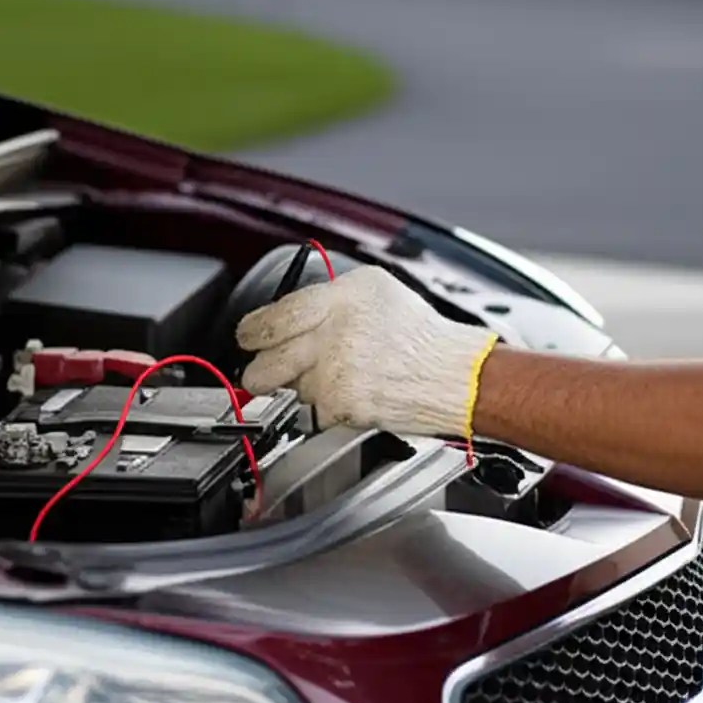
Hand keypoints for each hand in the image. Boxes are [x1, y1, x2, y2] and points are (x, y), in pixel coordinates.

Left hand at [235, 266, 497, 435]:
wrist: (454, 376)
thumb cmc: (418, 335)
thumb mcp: (374, 290)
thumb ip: (326, 297)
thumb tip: (287, 312)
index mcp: (339, 299)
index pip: (272, 318)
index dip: (252, 332)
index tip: (247, 338)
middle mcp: (332, 334)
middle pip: (264, 362)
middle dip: (258, 372)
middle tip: (262, 372)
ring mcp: (334, 373)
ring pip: (289, 389)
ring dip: (300, 387)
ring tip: (336, 377)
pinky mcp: (341, 406)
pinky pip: (312, 411)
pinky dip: (324, 407)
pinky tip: (351, 393)